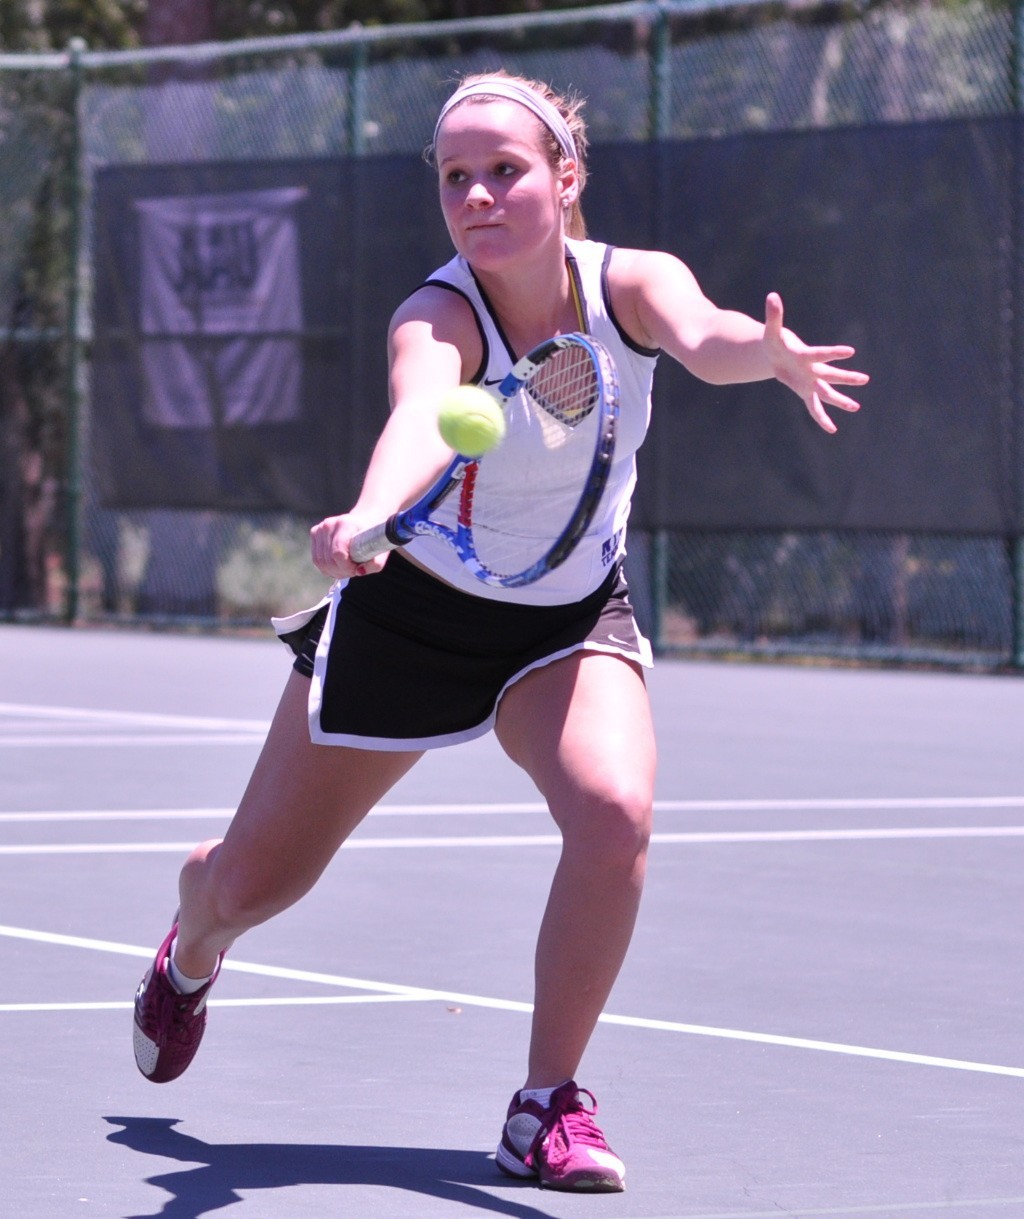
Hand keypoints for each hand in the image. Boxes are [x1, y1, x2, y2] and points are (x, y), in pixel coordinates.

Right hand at [309, 513, 386, 579]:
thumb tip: (359, 572)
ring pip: (320, 562)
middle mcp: (329, 525)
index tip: (356, 568)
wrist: (366, 519)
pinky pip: (316, 559)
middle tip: (353, 570)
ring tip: (346, 568)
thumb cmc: (373, 537)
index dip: (347, 567)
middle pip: (328, 560)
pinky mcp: (315, 532)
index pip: (338, 553)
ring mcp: (320, 528)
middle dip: (341, 571)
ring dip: (334, 571)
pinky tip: (338, 564)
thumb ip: (374, 564)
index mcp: (346, 524)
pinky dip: (327, 567)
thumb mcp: (380, 551)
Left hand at [763, 292, 868, 433]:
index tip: (850, 352)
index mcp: (806, 355)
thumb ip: (774, 315)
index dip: (834, 353)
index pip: (821, 354)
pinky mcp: (805, 391)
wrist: (774, 354)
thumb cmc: (774, 341)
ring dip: (840, 400)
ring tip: (855, 408)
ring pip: (827, 393)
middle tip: (865, 379)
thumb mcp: (771, 331)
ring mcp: (810, 382)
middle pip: (831, 375)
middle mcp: (812, 369)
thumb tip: (772, 296)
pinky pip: (814, 408)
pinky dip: (821, 418)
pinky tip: (831, 429)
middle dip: (846, 378)